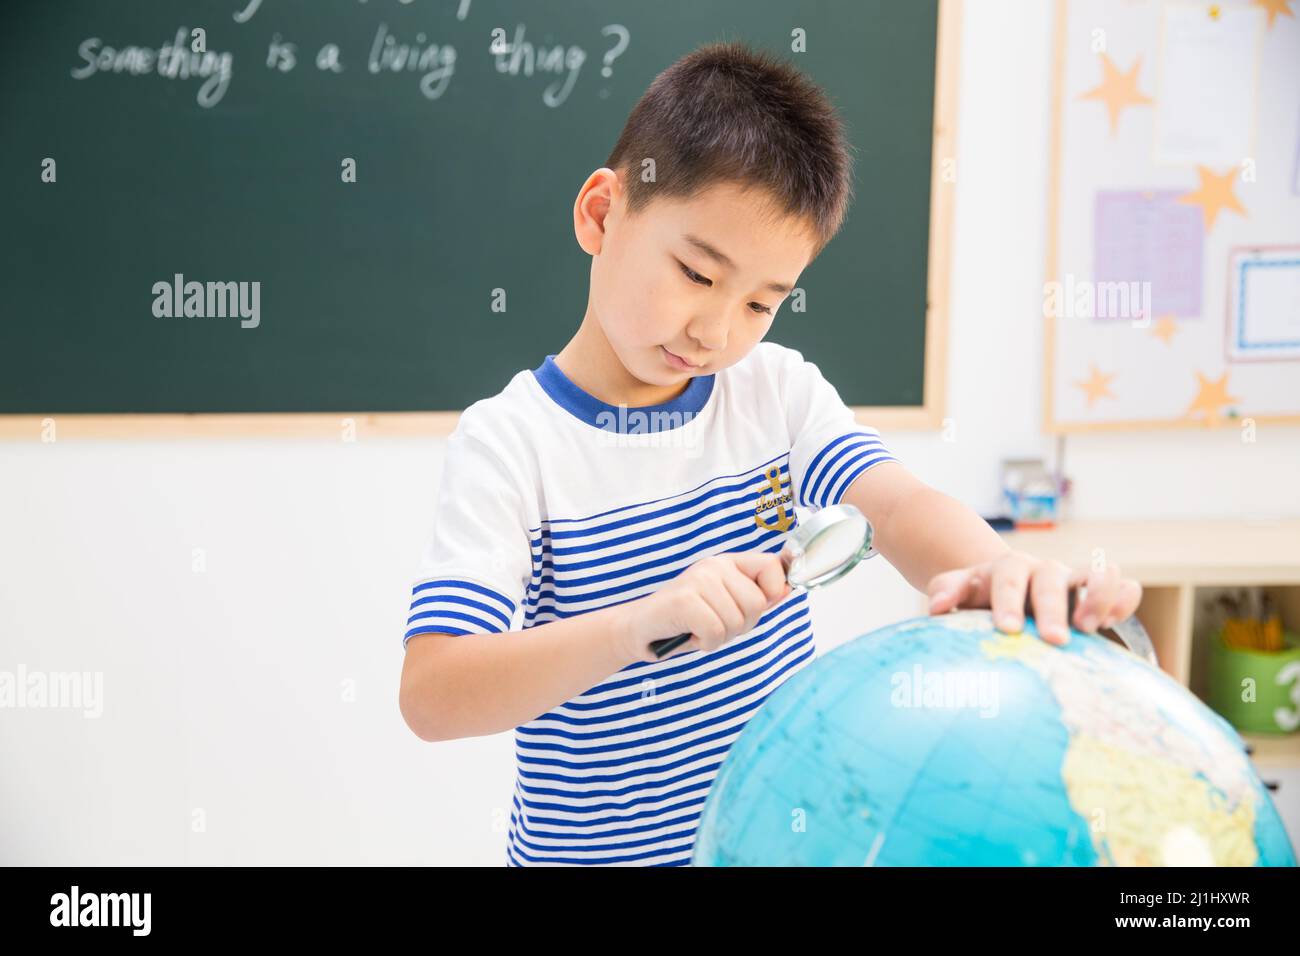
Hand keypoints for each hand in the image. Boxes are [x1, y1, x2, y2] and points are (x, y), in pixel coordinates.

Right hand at [619, 552, 791, 662]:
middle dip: (740, 625)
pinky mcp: (685, 599)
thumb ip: (755, 596)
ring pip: (737, 622)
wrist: (642, 627)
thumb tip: (789, 590)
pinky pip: (716, 632)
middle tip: (714, 624)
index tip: (754, 608)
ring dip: (720, 637)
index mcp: (728, 562)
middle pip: (757, 604)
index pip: (771, 567)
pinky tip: (689, 634)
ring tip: (698, 628)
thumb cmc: (686, 620)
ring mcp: (700, 580)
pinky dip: (705, 643)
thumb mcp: (725, 604)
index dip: (772, 592)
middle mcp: (715, 565)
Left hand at [926, 550, 1141, 645]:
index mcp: (1009, 568)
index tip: (1007, 628)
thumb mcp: (960, 589)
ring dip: (1098, 597)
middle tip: (1055, 639)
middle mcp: (1046, 569)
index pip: (1008, 580)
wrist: (1008, 587)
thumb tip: (934, 607)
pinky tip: (1113, 623)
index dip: (1009, 602)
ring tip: (1091, 628)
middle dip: (1053, 609)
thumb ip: (946, 592)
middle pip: (1053, 581)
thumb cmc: (982, 595)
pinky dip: (1124, 600)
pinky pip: (1124, 588)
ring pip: (1099, 573)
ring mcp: (1076, 580)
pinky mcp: (1099, 593)